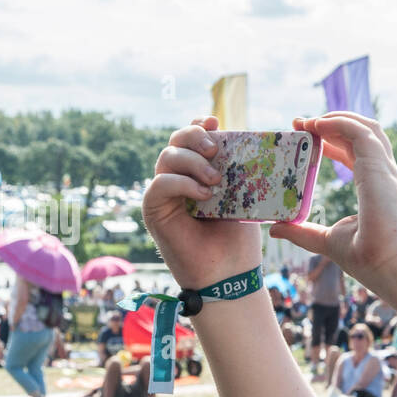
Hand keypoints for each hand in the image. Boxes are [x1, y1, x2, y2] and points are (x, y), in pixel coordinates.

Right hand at [141, 116, 262, 287]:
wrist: (230, 273)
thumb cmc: (239, 238)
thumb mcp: (242, 196)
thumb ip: (235, 168)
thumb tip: (236, 137)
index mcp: (199, 172)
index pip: (192, 138)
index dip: (200, 126)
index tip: (216, 123)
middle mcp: (179, 179)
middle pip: (176, 140)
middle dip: (195, 136)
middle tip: (216, 150)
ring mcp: (165, 193)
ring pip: (167, 157)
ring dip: (192, 162)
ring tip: (216, 181)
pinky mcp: (154, 209)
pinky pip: (160, 183)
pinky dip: (182, 183)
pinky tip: (203, 194)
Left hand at [267, 113, 396, 289]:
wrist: (393, 267)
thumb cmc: (372, 259)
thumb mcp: (327, 241)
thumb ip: (304, 233)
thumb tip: (276, 229)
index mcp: (376, 189)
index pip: (356, 155)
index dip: (332, 143)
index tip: (308, 138)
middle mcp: (383, 175)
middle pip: (362, 135)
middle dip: (332, 124)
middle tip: (300, 123)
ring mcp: (384, 170)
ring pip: (366, 127)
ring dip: (337, 117)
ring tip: (308, 120)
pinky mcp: (380, 167)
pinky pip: (360, 132)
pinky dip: (339, 122)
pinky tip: (316, 125)